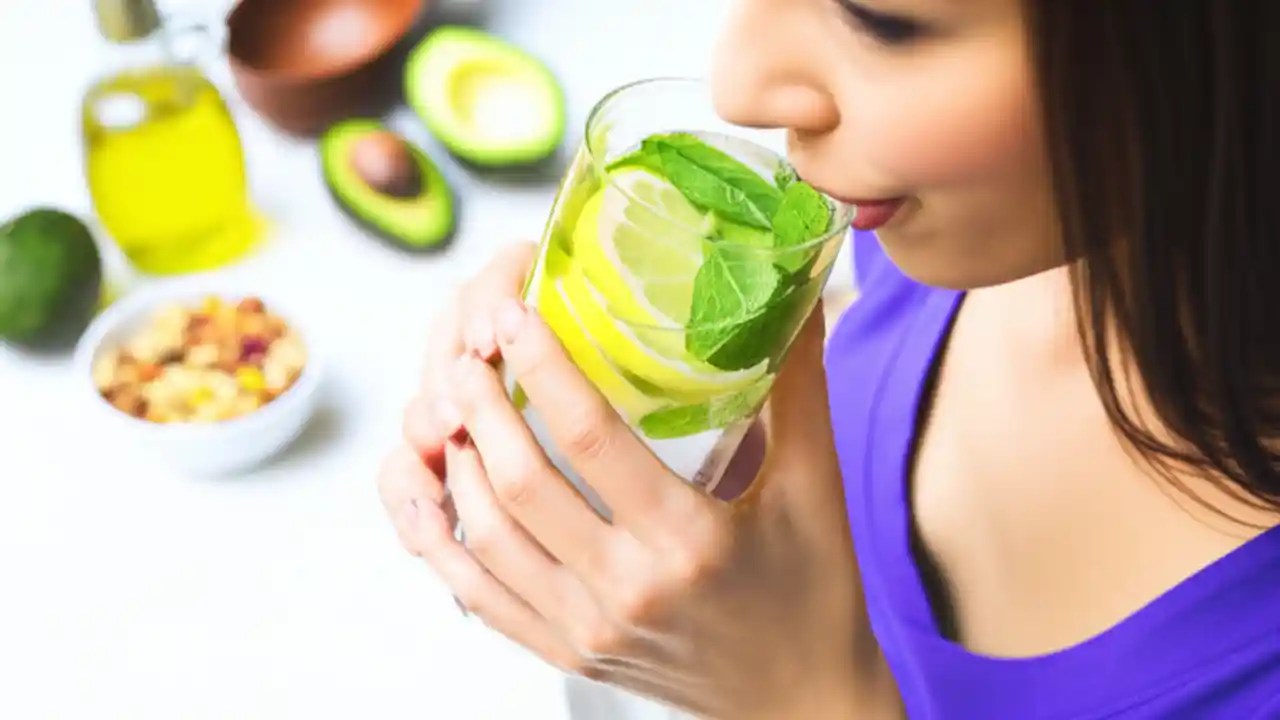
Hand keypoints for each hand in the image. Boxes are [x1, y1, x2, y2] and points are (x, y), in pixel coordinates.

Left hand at [378, 243, 901, 718]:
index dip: (543, 368)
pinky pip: (477, 592)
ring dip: (456, 463)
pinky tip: (429, 488)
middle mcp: (625, 590)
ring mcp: (584, 629)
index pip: (592, 440)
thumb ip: (797, 388)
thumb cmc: (814, 596)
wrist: (802, 704)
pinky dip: (439, 537)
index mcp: (688, 541)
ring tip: (451, 404)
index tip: (514, 313)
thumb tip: (796, 296)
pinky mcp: (563, 653)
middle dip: (483, 405)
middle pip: (522, 484)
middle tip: (469, 347)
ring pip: (486, 536)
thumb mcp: (813, 488)